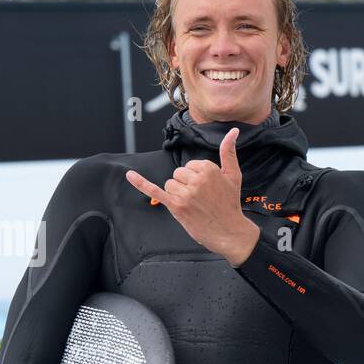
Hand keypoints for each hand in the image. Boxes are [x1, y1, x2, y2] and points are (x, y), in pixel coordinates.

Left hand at [124, 127, 260, 265]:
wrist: (230, 232)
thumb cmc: (231, 205)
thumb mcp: (234, 175)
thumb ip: (229, 152)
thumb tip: (232, 132)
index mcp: (208, 169)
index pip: (190, 166)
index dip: (196, 178)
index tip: (207, 189)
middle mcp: (196, 179)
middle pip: (178, 174)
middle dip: (186, 185)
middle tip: (200, 198)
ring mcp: (185, 193)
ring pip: (170, 184)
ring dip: (178, 194)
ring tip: (193, 204)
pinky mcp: (176, 206)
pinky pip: (155, 191)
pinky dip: (141, 183)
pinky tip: (130, 175)